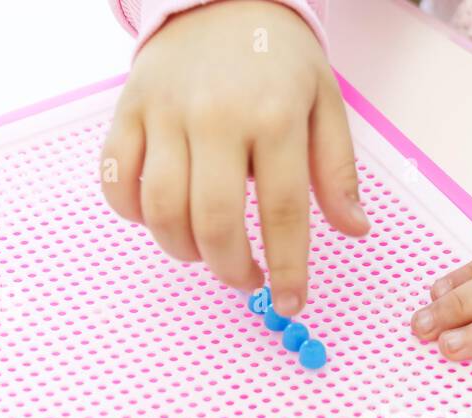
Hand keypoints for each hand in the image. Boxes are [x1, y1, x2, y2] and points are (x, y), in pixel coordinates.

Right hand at [100, 0, 368, 315]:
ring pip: (162, 210)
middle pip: (215, 222)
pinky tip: (161, 218)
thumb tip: (354, 230)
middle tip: (247, 279)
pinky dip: (134, 214)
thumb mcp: (325, 104)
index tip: (291, 303)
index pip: (282, 213)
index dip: (287, 269)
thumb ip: (337, 171)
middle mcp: (217, 116)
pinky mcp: (128, 109)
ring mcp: (166, 112)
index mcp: (275, 117)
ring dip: (184, 250)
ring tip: (206, 251)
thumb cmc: (279, 60)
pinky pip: (117, 179)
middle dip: (232, 269)